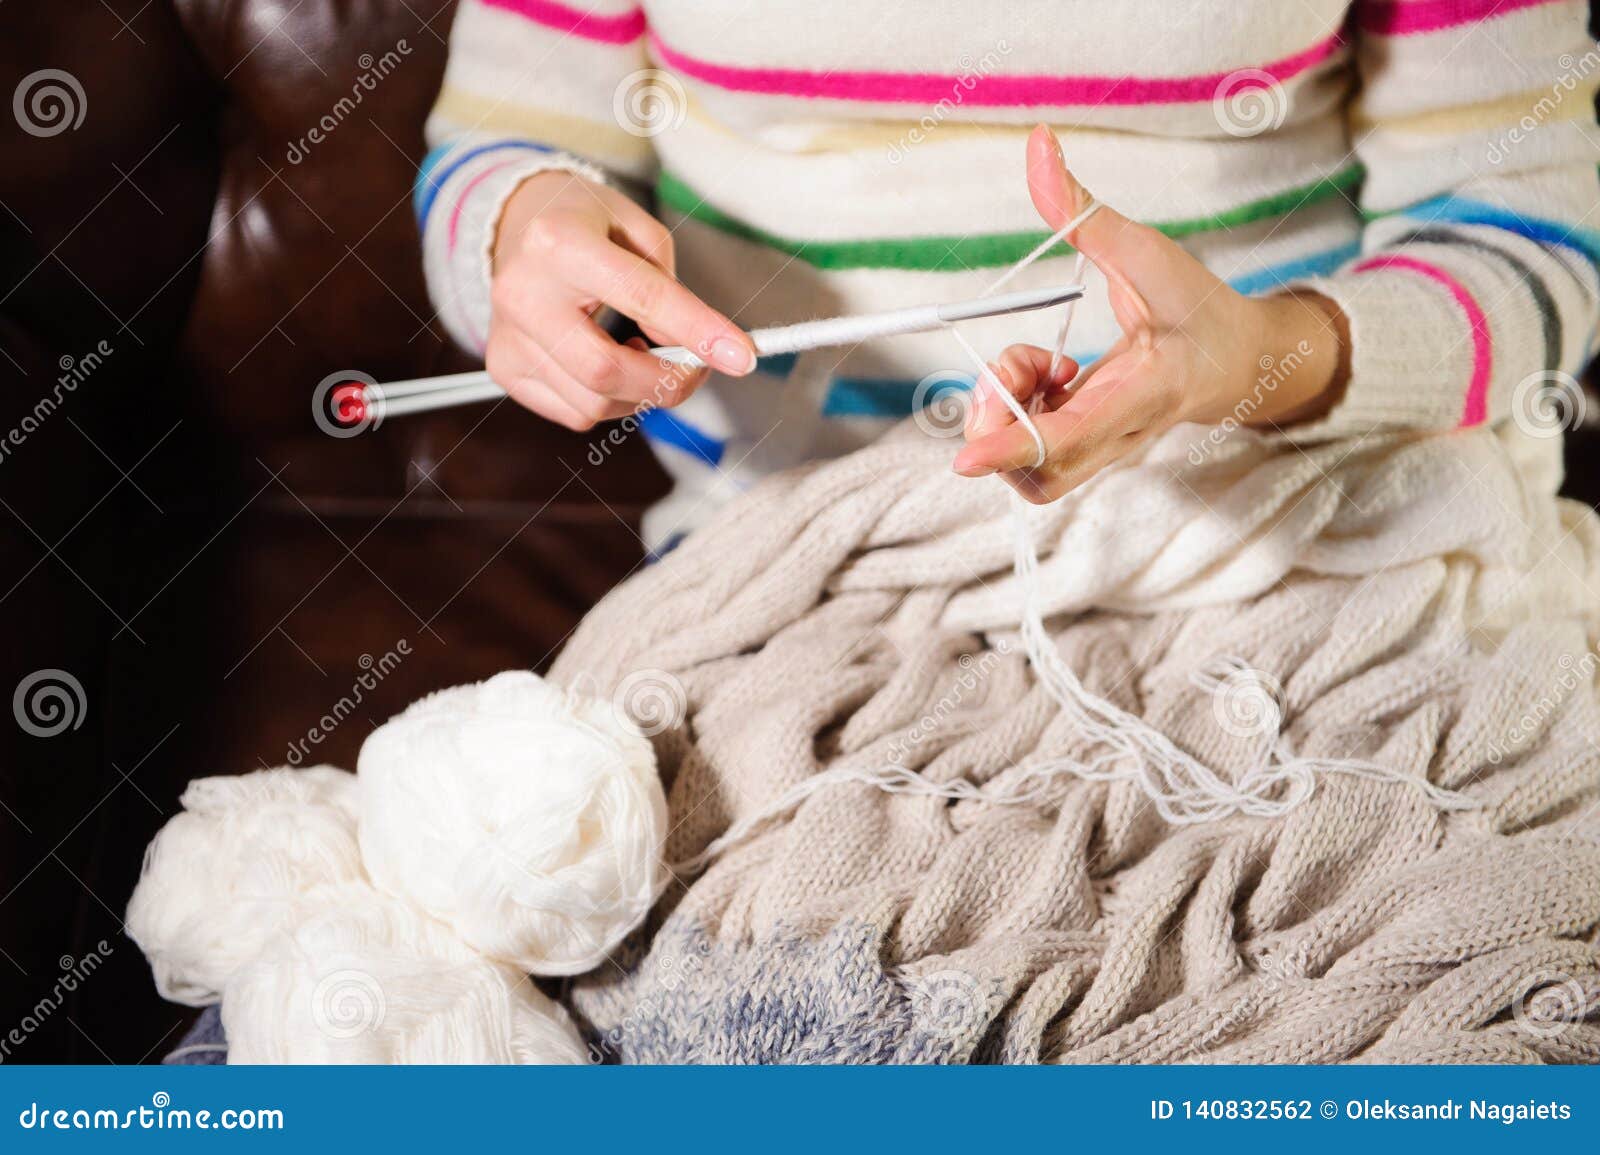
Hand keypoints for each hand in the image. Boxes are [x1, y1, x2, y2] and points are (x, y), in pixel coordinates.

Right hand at [487, 170, 756, 429]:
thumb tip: (689, 351)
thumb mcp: (638, 230)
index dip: (698, 332)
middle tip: (697, 367)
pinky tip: (607, 361)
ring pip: (592, 403)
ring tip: (642, 351)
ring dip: (638, 392)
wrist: (519, 225)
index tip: (742, 357)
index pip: (641, 298)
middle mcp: (523, 293)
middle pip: (605, 370)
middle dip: (667, 382)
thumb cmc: (588, 224)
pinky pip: (573, 413)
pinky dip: (607, 400)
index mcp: (558, 242)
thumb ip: (668, 289)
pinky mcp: (504, 367)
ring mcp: (507, 336)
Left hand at [954, 125, 1348, 502]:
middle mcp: (1118, 438)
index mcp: (1143, 395)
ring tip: (1032, 368)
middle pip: (1040, 473)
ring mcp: (1099, 452)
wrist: (1238, 359)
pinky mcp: (1082, 450)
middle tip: (1014, 366)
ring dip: (1007, 421)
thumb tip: (1037, 145)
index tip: (965, 459)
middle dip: (999, 429)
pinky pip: (1032, 453)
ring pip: (1033, 473)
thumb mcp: (1147, 250)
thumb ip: (1084, 209)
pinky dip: (1017, 417)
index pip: (1070, 436)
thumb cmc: (1196, 305)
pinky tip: (1044, 377)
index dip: (1013, 446)